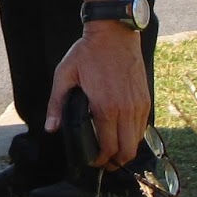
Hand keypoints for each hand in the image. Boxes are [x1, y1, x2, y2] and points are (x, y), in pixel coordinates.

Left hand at [44, 23, 149, 169]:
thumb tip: (51, 128)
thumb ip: (56, 104)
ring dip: (125, 149)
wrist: (114, 33)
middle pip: (127, 151)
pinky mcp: (145, 99)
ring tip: (111, 150)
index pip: (108, 147)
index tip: (92, 162)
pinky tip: (120, 132)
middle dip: (115, 162)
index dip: (100, 160)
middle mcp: (126, 110)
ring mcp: (139, 105)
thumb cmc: (87, 53)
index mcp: (106, 107)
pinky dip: (133, 135)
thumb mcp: (64, 75)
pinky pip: (143, 126)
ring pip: (137, 140)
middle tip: (103, 163)